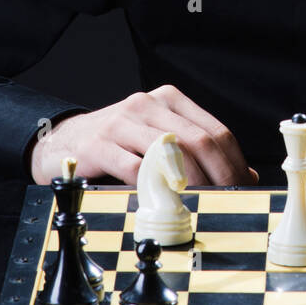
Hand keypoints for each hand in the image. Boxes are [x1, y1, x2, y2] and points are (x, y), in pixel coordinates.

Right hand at [28, 84, 258, 187]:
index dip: (233, 162)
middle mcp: (147, 104)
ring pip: (171, 153)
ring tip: (202, 204)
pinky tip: (163, 203)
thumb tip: (243, 177)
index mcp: (168, 99)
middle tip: (228, 201)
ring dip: (192, 184)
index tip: (243, 188)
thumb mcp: (158, 137)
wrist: (62, 141)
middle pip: (198, 141)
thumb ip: (195, 151)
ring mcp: (121, 122)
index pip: (214, 130)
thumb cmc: (117, 143)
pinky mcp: (99, 144)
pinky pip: (135, 168)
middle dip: (220, 176)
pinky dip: (154, 189)